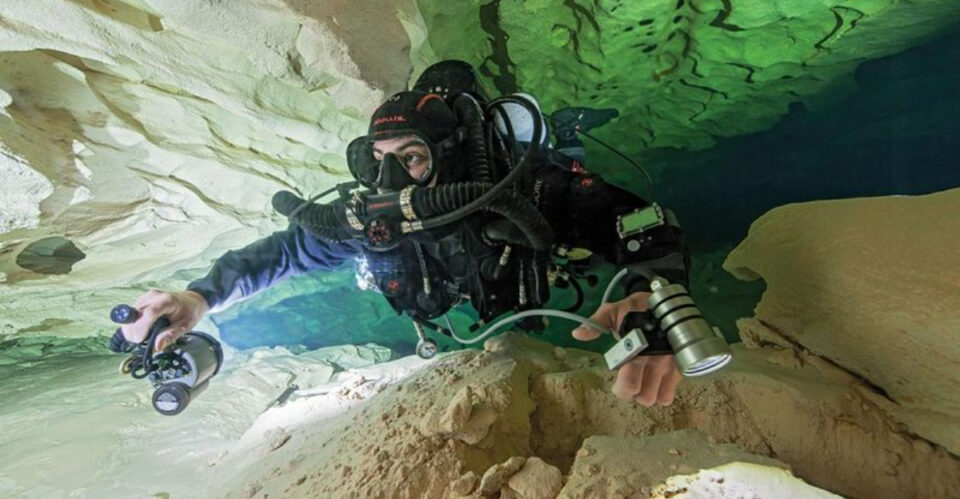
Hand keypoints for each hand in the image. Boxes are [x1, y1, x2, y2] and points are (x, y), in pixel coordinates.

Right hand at [120, 290, 209, 350]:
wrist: (191, 300)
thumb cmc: (190, 311)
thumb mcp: (186, 325)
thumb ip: (171, 335)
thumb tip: (157, 347)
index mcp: (168, 300)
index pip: (150, 312)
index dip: (141, 327)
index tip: (138, 341)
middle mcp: (154, 296)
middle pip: (135, 313)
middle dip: (133, 331)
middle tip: (138, 343)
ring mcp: (146, 297)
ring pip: (129, 314)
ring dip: (131, 328)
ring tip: (140, 338)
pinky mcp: (141, 301)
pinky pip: (131, 314)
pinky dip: (132, 325)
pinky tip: (140, 331)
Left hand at [572, 292, 681, 406]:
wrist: (667, 299)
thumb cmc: (636, 308)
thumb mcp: (613, 310)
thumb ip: (596, 323)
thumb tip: (577, 334)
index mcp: (637, 349)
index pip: (630, 387)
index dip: (621, 390)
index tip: (617, 382)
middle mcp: (656, 360)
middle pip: (645, 398)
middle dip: (635, 393)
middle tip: (632, 381)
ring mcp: (671, 364)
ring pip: (659, 398)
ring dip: (651, 393)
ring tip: (644, 382)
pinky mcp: (682, 365)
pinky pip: (672, 392)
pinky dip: (664, 390)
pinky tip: (657, 379)